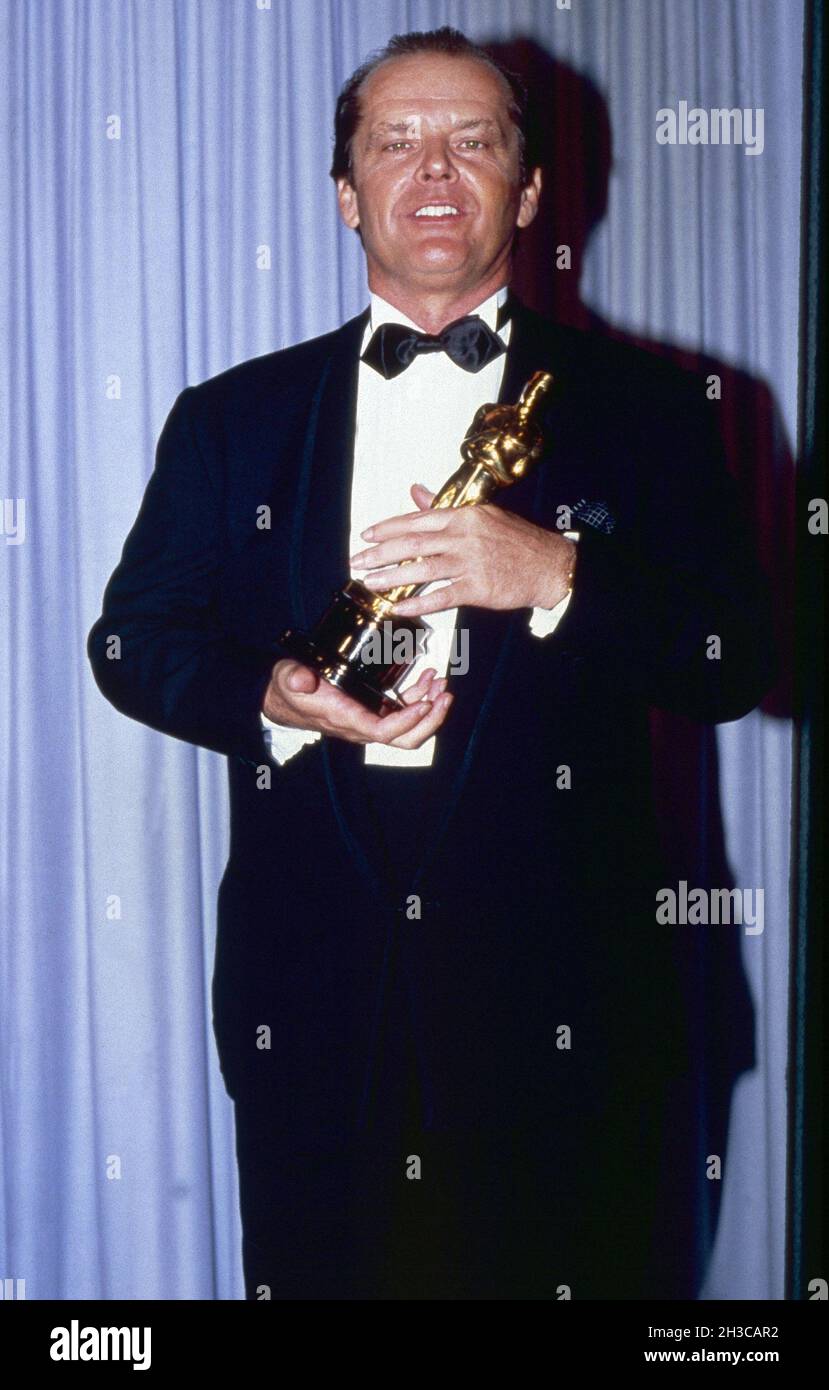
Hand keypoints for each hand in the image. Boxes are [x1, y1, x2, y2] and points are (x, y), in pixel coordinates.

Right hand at [263, 659, 452, 748]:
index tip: (424, 703)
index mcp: (345, 718)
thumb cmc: (288, 690)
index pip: (383, 731)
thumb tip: (303, 680)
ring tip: (442, 683)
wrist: (285, 698)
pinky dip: (420, 695)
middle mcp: (362, 725)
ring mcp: (370, 719)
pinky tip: (429, 677)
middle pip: (405, 739)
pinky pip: (403, 711)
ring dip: (430, 707)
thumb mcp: (286, 678)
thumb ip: (294, 677)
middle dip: (430, 721)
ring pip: (409, 728)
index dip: (407, 721)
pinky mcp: (374, 710)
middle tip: (444, 696)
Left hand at [350, 484, 575, 618]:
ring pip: (421, 570)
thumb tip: (416, 493)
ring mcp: (470, 563)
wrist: (550, 565)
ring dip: (391, 578)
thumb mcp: (483, 515)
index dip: (388, 528)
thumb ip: (445, 508)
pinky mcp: (477, 588)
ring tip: (369, 583)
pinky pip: (440, 597)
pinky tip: (398, 608)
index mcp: (463, 516)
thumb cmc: (518, 541)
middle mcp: (463, 537)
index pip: (416, 520)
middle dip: (380, 554)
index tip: (367, 535)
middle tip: (357, 561)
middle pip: (412, 544)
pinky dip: (418, 603)